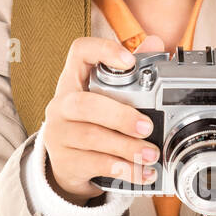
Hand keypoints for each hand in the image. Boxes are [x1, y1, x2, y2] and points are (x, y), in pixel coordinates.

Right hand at [42, 35, 165, 204]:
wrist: (70, 166)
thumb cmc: (91, 124)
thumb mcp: (105, 98)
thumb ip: (130, 72)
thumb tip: (156, 42)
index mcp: (72, 81)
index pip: (79, 52)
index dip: (103, 51)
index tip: (129, 61)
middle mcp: (60, 105)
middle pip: (84, 104)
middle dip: (120, 115)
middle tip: (146, 127)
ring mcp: (59, 134)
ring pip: (92, 137)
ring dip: (126, 147)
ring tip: (150, 154)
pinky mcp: (65, 161)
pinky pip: (95, 164)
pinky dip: (122, 169)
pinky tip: (141, 172)